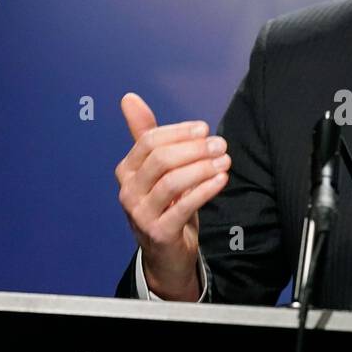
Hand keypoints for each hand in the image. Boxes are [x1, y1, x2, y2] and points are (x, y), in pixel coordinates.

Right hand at [114, 92, 229, 301]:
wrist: (166, 254)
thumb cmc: (165, 206)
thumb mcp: (156, 170)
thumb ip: (147, 135)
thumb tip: (129, 98)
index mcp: (126, 171)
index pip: (150, 141)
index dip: (179, 132)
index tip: (204, 129)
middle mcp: (128, 191)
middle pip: (161, 159)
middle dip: (194, 149)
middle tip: (220, 144)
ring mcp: (140, 214)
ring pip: (172, 182)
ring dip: (203, 168)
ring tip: (225, 161)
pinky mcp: (158, 232)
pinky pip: (184, 206)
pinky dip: (205, 190)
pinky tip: (221, 180)